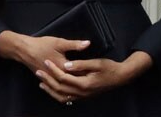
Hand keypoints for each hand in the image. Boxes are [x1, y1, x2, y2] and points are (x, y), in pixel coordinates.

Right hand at [0, 31, 89, 75]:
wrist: (24, 50)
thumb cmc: (42, 45)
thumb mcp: (60, 43)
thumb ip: (74, 44)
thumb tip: (88, 43)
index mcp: (62, 67)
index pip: (78, 73)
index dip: (87, 72)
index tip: (96, 71)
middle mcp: (56, 76)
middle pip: (72, 79)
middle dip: (82, 77)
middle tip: (93, 76)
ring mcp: (50, 78)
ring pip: (64, 83)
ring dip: (73, 81)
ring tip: (84, 79)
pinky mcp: (46, 78)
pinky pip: (56, 83)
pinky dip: (64, 83)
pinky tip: (70, 81)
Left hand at [36, 51, 152, 103]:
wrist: (121, 77)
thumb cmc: (110, 68)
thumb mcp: (97, 63)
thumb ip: (81, 64)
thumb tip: (66, 65)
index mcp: (83, 84)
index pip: (63, 77)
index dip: (53, 69)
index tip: (47, 61)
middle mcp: (81, 93)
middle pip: (59, 88)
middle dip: (48, 79)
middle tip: (38, 71)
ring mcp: (82, 97)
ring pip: (61, 96)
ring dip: (50, 90)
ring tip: (41, 83)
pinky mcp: (83, 97)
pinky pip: (67, 99)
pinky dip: (58, 95)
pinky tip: (54, 90)